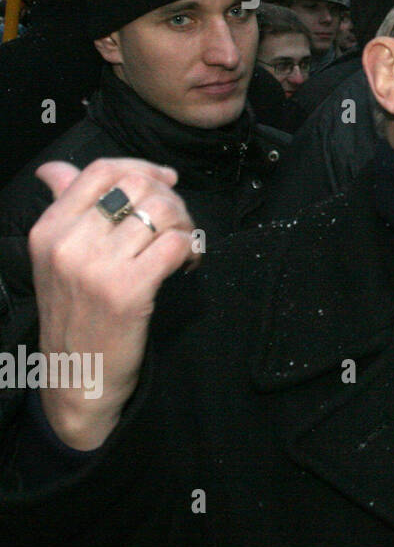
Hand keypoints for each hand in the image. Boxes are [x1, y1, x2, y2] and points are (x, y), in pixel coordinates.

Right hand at [29, 159, 197, 449]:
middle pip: (138, 186)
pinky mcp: (128, 290)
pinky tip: (188, 264)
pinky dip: (192, 249)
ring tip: (184, 246)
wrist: (77, 378)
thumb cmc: (75, 314)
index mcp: (48, 229)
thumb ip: (64, 209)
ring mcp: (97, 267)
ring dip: (187, 224)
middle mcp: (68, 243)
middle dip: (171, 198)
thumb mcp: (56, 259)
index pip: (100, 171)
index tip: (165, 181)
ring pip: (163, 212)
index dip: (143, 168)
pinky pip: (177, 244)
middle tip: (178, 224)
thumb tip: (56, 169)